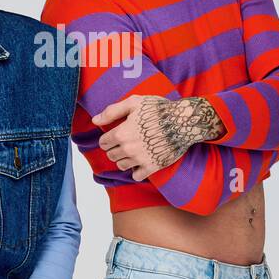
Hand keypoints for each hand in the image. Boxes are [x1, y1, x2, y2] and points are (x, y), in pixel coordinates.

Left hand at [93, 95, 224, 180]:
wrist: (184, 121)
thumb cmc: (158, 109)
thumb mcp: (134, 102)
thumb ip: (112, 111)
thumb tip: (95, 120)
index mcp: (121, 133)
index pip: (103, 142)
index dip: (107, 138)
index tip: (115, 135)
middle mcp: (128, 149)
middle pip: (111, 155)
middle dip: (115, 149)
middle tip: (125, 142)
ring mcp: (140, 159)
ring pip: (121, 166)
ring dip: (124, 159)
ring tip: (133, 151)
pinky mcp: (152, 167)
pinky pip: (136, 176)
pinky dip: (136, 171)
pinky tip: (141, 162)